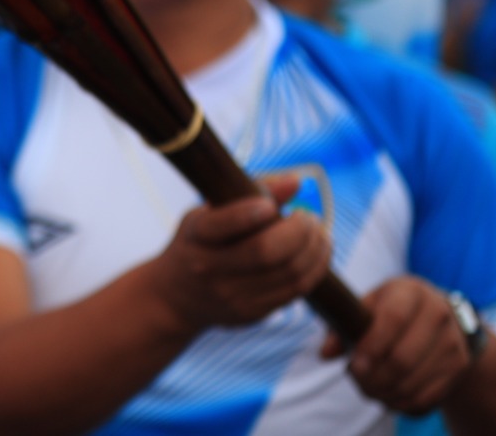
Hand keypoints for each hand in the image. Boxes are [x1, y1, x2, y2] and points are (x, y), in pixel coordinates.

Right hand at [152, 175, 332, 333]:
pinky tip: (317, 252)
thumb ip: (248, 192)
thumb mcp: (208, 212)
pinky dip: (315, 268)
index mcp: (196, 235)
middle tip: (308, 216)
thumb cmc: (200, 242)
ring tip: (318, 232)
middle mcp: (209, 268)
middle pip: (266, 252)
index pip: (223, 224)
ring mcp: (231, 295)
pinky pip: (296, 291)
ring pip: (290, 273)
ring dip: (315, 249)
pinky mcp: (252, 313)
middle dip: (299, 230)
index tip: (270, 204)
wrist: (176, 297)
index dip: (251, 212)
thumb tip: (297, 181)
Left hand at [320, 277, 473, 414]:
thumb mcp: (369, 305)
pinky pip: (428, 396)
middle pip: (403, 358)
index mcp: (410, 292)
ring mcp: (452, 342)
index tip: (353, 365)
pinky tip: (388, 396)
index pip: (393, 320)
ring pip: (414, 382)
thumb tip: (325, 354)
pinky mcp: (458, 366)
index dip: (371, 347)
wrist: (442, 316)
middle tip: (357, 379)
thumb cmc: (392, 309)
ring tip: (369, 388)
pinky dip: (403, 404)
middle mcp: (438, 314)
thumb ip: (342, 324)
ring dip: (385, 393)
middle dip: (374, 377)